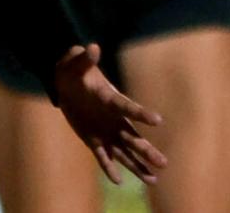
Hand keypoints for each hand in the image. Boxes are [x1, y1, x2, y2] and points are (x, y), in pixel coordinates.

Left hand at [53, 44, 166, 184]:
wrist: (65, 84)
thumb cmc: (73, 70)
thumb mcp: (75, 63)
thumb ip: (84, 58)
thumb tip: (91, 47)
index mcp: (111, 99)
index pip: (128, 107)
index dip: (141, 113)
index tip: (157, 120)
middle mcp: (114, 118)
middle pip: (133, 137)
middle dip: (146, 150)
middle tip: (163, 163)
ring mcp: (106, 131)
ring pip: (124, 151)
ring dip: (137, 165)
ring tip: (154, 181)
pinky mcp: (94, 140)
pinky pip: (103, 157)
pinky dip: (109, 168)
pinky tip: (119, 181)